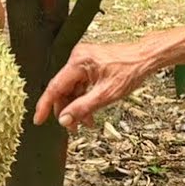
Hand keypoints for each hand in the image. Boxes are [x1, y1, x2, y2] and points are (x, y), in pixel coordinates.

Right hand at [33, 42, 152, 130]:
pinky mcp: (90, 64)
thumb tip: (64, 119)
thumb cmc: (130, 70)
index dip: (45, 106)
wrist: (146, 58)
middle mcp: (77, 58)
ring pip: (72, 88)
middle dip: (67, 109)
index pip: (55, 87)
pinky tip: (90, 112)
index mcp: (78, 62)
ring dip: (77, 106)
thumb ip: (82, 108)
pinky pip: (80, 84)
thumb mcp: (106, 94)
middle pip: (63, 89)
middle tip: (73, 128)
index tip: (38, 120)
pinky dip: (83, 98)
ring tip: (86, 123)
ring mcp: (83, 60)